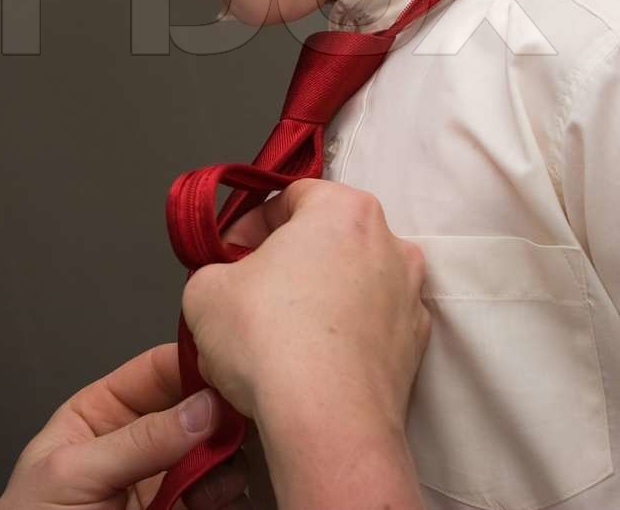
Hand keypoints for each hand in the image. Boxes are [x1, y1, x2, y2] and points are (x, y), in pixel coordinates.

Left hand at [0, 344, 250, 509]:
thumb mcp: (74, 473)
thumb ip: (136, 441)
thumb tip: (196, 409)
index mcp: (100, 413)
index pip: (154, 372)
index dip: (190, 365)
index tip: (222, 371)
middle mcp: (136, 442)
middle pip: (193, 410)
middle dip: (217, 412)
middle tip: (236, 420)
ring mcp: (161, 480)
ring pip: (213, 452)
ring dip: (226, 456)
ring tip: (223, 466)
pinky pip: (219, 494)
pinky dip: (230, 491)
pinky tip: (223, 494)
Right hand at [181, 179, 429, 509]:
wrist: (325, 423)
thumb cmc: (269, 341)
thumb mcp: (204, 287)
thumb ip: (215, 268)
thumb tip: (226, 284)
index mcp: (344, 210)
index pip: (289, 196)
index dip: (247, 226)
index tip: (226, 256)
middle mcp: (390, 244)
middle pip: (325, 239)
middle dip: (284, 261)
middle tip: (246, 292)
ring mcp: (410, 297)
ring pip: (348, 284)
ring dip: (314, 299)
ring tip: (275, 334)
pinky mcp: (415, 348)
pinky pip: (367, 327)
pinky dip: (339, 335)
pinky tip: (306, 363)